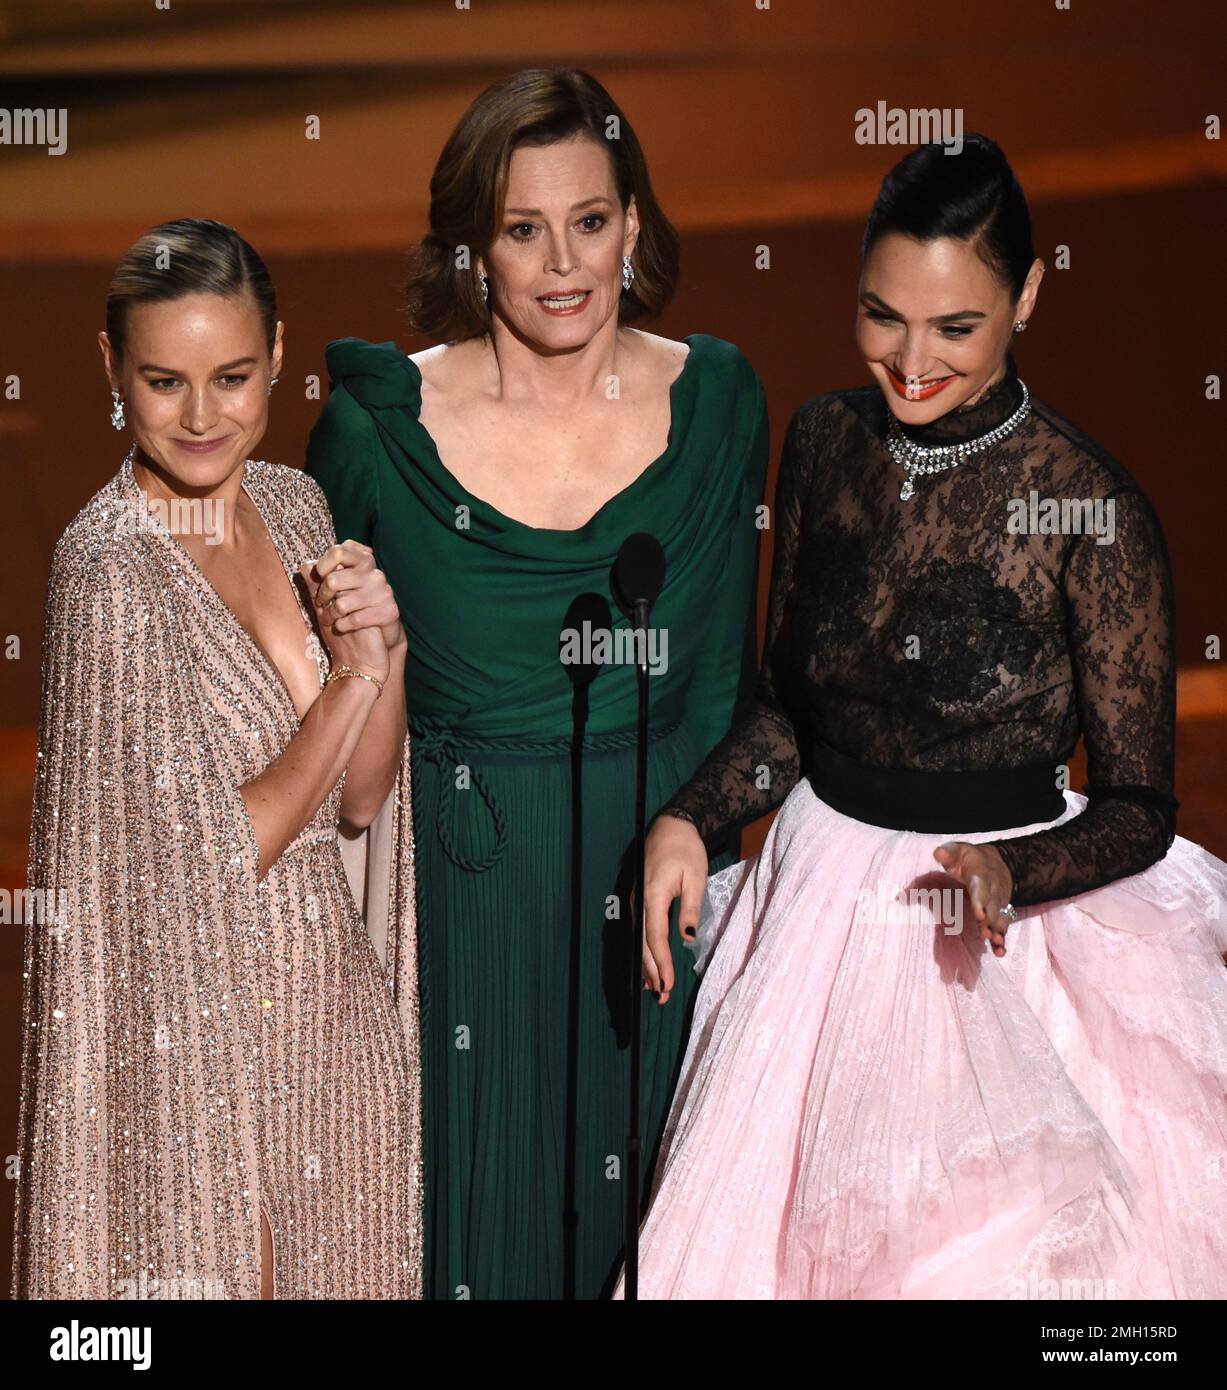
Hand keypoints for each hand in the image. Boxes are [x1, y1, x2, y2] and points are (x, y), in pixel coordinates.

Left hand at [299, 543, 390, 683]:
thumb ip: (317, 582)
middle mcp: (374, 576)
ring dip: (330, 615)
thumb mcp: (327, 600)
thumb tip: (304, 566)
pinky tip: (343, 629)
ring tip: (331, 620)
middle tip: (323, 604)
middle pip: (334, 579)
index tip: (319, 579)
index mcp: (361, 566)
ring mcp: (383, 594)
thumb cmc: (344, 620)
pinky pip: (354, 619)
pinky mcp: (387, 613)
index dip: (323, 566)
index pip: (340, 551)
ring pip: (342, 602)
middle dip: (322, 596)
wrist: (366, 652)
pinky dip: (342, 626)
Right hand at [632, 813, 708, 1003]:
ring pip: (637, 939)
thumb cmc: (686, 850)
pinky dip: (644, 950)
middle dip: (651, 971)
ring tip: (655, 989)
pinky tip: (649, 965)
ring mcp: (634, 900)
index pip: (655, 936)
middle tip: (662, 997)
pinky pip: (638, 931)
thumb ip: (689, 908)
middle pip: (641, 943)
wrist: (671, 826)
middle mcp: (638, 900)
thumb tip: (687, 939)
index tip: (668, 985)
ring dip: (645, 964)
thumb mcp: (696, 877)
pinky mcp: (637, 900)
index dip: (661, 963)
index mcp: (652, 894)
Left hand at [932, 841, 1015, 956]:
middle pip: (992, 907)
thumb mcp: (958, 850)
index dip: (980, 901)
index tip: (979, 914)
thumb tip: (938, 852)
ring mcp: (998, 903)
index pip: (981, 888)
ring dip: (997, 932)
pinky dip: (1001, 939)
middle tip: (985, 933)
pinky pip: (1002, 927)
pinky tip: (1000, 952)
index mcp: (981, 875)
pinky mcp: (999, 913)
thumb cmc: (969, 859)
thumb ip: (948, 853)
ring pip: (999, 918)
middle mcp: (992, 890)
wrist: (997, 863)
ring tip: (996, 945)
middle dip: (989, 921)